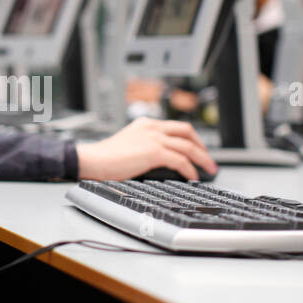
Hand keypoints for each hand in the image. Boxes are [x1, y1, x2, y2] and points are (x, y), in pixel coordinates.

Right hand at [75, 117, 216, 180]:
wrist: (92, 160)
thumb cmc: (105, 158)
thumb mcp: (129, 146)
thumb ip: (145, 148)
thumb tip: (163, 163)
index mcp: (146, 124)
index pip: (176, 127)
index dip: (191, 138)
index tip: (198, 150)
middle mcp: (152, 127)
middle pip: (187, 131)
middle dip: (202, 146)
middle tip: (209, 160)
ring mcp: (154, 138)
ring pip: (189, 146)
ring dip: (203, 159)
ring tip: (210, 170)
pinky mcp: (154, 151)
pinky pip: (181, 160)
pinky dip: (190, 170)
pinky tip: (193, 178)